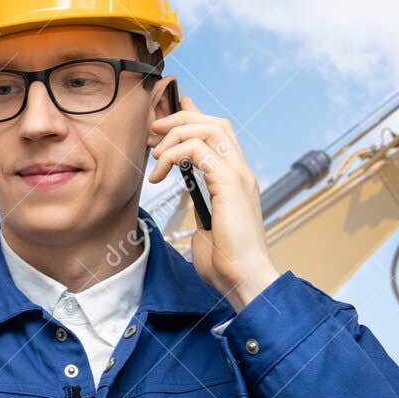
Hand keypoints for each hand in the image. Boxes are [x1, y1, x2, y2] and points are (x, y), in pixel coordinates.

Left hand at [148, 90, 279, 309]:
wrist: (244, 280)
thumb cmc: (227, 265)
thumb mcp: (207, 230)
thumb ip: (201, 211)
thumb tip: (191, 203)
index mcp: (238, 182)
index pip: (220, 135)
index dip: (195, 118)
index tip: (168, 117)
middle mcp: (242, 173)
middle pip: (215, 123)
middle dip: (181, 119)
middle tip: (154, 130)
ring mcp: (239, 176)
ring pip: (209, 128)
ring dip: (176, 134)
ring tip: (156, 154)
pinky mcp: (230, 183)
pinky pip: (199, 150)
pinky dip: (175, 154)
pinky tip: (161, 171)